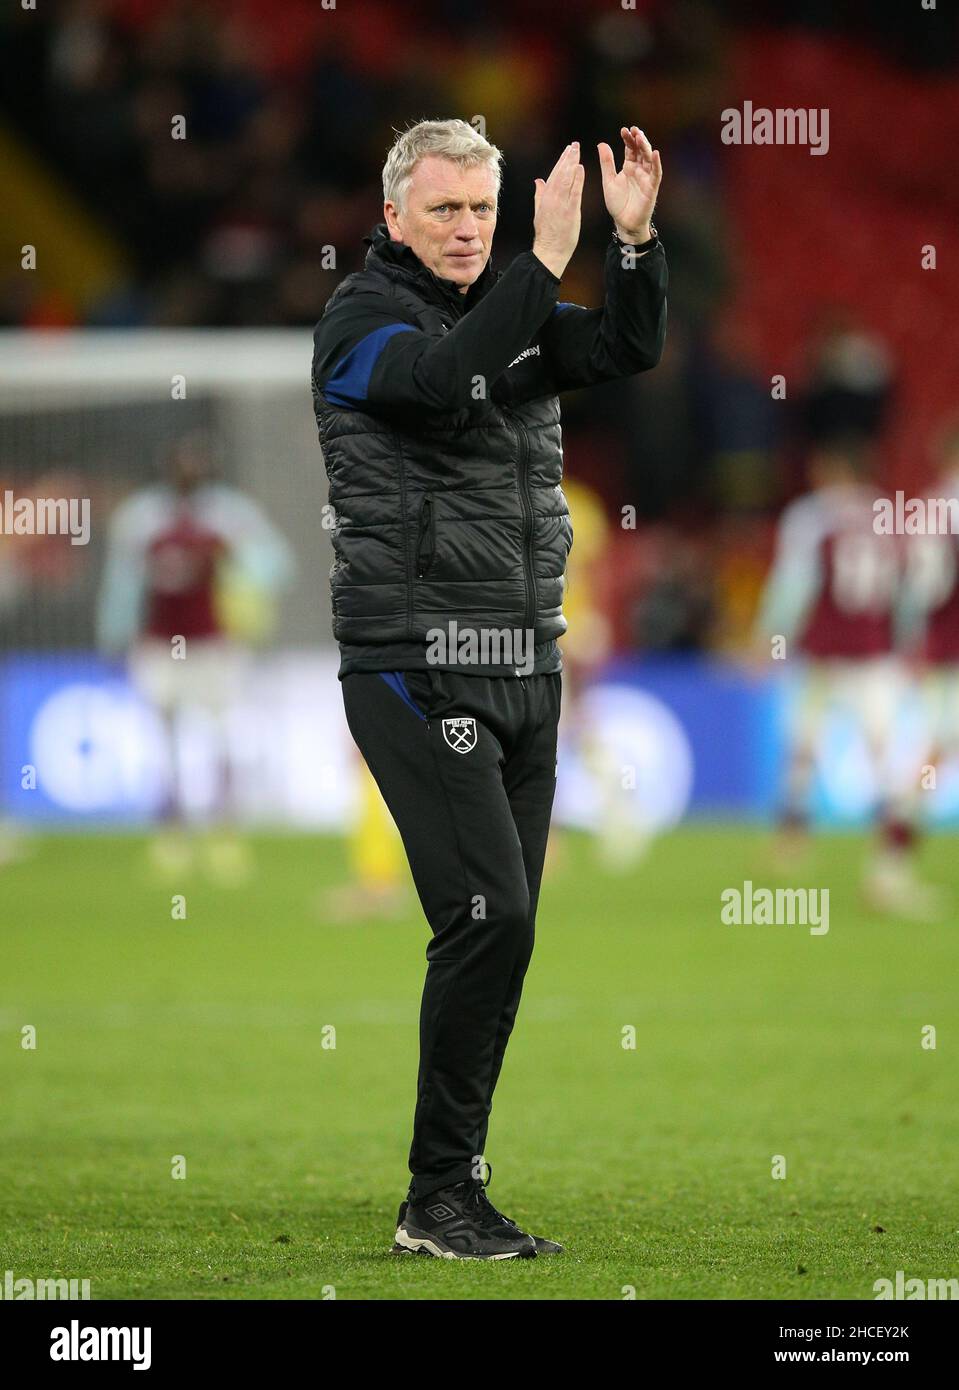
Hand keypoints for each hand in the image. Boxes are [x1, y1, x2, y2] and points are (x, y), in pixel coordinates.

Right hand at [532, 142, 584, 279]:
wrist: (550, 251)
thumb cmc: (546, 234)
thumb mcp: (539, 212)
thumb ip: (540, 195)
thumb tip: (538, 181)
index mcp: (545, 198)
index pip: (554, 175)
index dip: (561, 161)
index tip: (567, 150)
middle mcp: (552, 199)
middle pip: (560, 173)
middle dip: (567, 157)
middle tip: (574, 145)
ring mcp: (561, 205)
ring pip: (566, 179)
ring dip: (572, 163)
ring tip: (577, 150)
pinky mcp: (570, 212)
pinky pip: (574, 192)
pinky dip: (577, 179)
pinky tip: (580, 168)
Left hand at [597, 126, 661, 243]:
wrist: (624, 223)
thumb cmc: (617, 204)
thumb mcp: (608, 181)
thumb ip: (606, 163)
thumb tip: (601, 144)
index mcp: (629, 167)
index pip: (630, 149)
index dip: (628, 139)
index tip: (623, 130)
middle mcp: (639, 170)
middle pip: (641, 150)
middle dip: (638, 139)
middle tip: (633, 130)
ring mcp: (646, 177)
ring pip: (649, 158)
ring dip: (646, 147)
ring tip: (640, 137)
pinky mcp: (652, 187)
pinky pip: (656, 173)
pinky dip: (656, 163)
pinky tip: (655, 153)